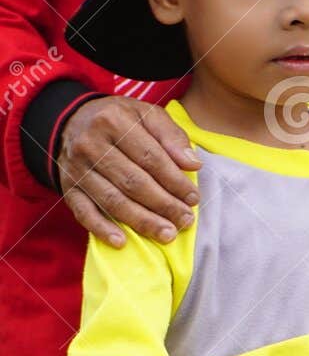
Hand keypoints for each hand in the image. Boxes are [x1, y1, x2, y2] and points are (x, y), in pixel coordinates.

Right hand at [57, 96, 201, 246]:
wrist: (72, 122)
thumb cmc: (119, 120)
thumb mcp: (146, 114)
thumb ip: (171, 135)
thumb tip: (193, 164)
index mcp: (113, 121)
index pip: (150, 157)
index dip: (174, 180)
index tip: (193, 198)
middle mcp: (91, 144)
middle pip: (133, 182)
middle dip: (163, 205)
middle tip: (185, 221)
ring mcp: (77, 168)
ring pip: (113, 200)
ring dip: (142, 221)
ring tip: (167, 234)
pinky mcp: (68, 188)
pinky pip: (84, 212)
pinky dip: (102, 229)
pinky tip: (122, 242)